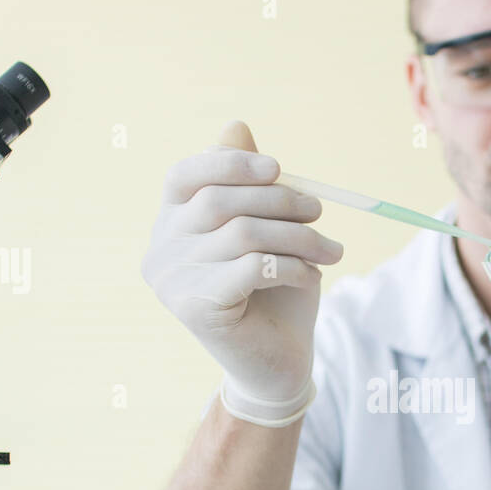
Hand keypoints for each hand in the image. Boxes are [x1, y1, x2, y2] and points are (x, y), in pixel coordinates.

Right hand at [140, 121, 343, 425]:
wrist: (276, 363)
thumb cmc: (272, 293)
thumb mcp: (266, 230)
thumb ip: (248, 184)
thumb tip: (235, 125)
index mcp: (169, 223)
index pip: (185, 175)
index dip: (230, 164)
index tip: (278, 168)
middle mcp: (159, 250)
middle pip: (219, 201)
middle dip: (279, 200)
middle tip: (320, 212)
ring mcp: (172, 282)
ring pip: (243, 234)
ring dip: (298, 237)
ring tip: (331, 250)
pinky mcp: (196, 309)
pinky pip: (253, 268)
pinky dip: (292, 267)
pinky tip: (311, 277)